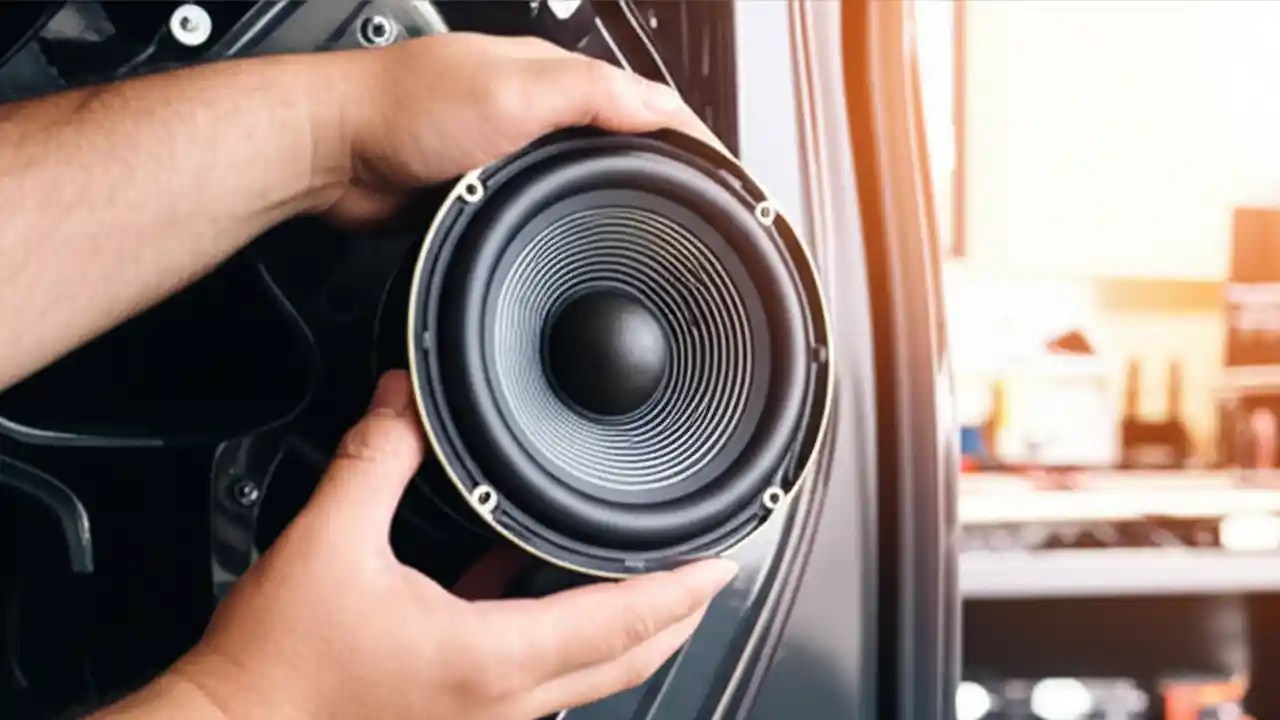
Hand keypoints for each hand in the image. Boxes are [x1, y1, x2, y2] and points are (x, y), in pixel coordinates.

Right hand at [152, 371, 737, 718]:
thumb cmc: (276, 668)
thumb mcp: (328, 541)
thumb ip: (376, 458)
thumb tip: (402, 399)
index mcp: (489, 661)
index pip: (620, 623)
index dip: (680, 589)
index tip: (721, 560)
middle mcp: (501, 702)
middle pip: (625, 660)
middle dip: (677, 615)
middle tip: (708, 571)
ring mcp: (482, 716)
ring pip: (587, 672)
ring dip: (626, 627)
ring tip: (647, 577)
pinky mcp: (455, 712)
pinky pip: (534, 670)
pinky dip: (558, 629)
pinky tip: (531, 581)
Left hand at [307, 32, 721, 226]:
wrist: (334, 151)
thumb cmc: (403, 110)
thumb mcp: (514, 91)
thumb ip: (590, 94)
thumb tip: (660, 108)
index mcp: (551, 75)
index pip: (644, 100)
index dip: (690, 134)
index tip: (724, 170)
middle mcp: (532, 107)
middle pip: (620, 135)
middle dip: (665, 163)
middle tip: (702, 200)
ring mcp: (507, 147)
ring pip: (582, 170)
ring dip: (619, 191)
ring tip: (657, 220)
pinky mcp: (482, 186)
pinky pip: (541, 200)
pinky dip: (569, 213)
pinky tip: (577, 233)